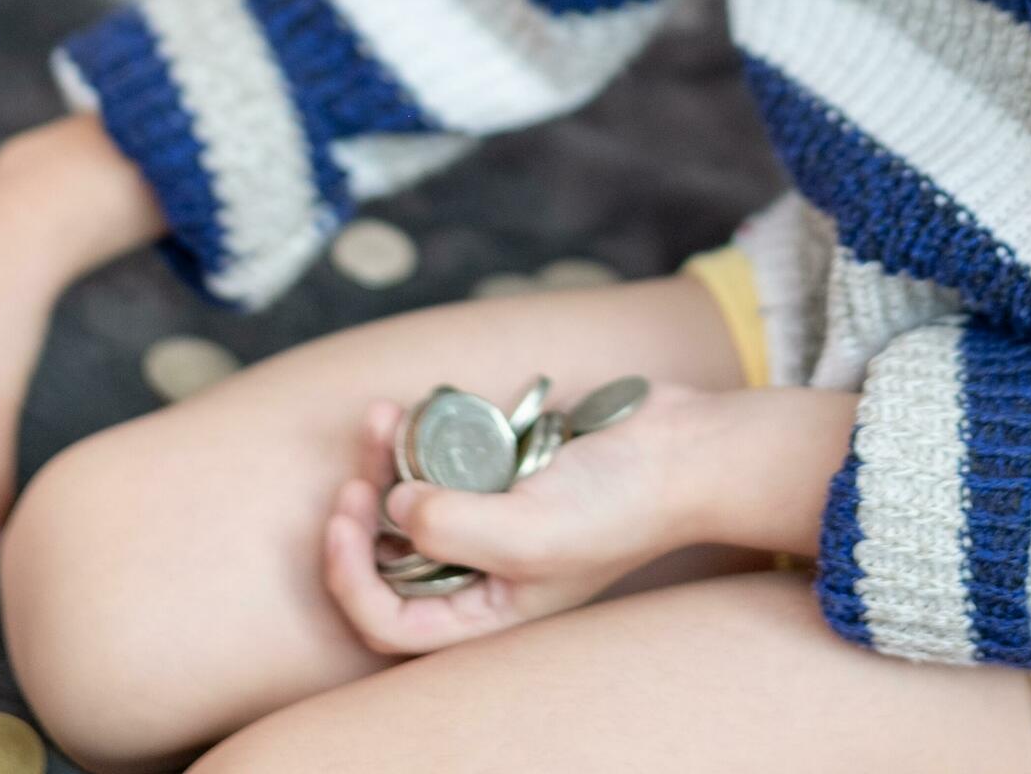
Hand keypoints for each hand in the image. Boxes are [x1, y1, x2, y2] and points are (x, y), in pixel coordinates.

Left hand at [318, 385, 717, 654]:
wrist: (683, 445)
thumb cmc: (623, 505)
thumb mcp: (530, 536)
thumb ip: (451, 531)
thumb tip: (394, 506)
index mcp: (489, 610)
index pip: (391, 621)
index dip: (352, 580)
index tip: (348, 519)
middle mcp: (483, 570)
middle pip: (388, 557)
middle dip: (360, 513)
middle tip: (356, 471)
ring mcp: (490, 515)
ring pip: (407, 500)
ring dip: (382, 460)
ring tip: (382, 417)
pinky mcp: (501, 467)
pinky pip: (439, 458)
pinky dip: (418, 434)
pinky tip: (413, 408)